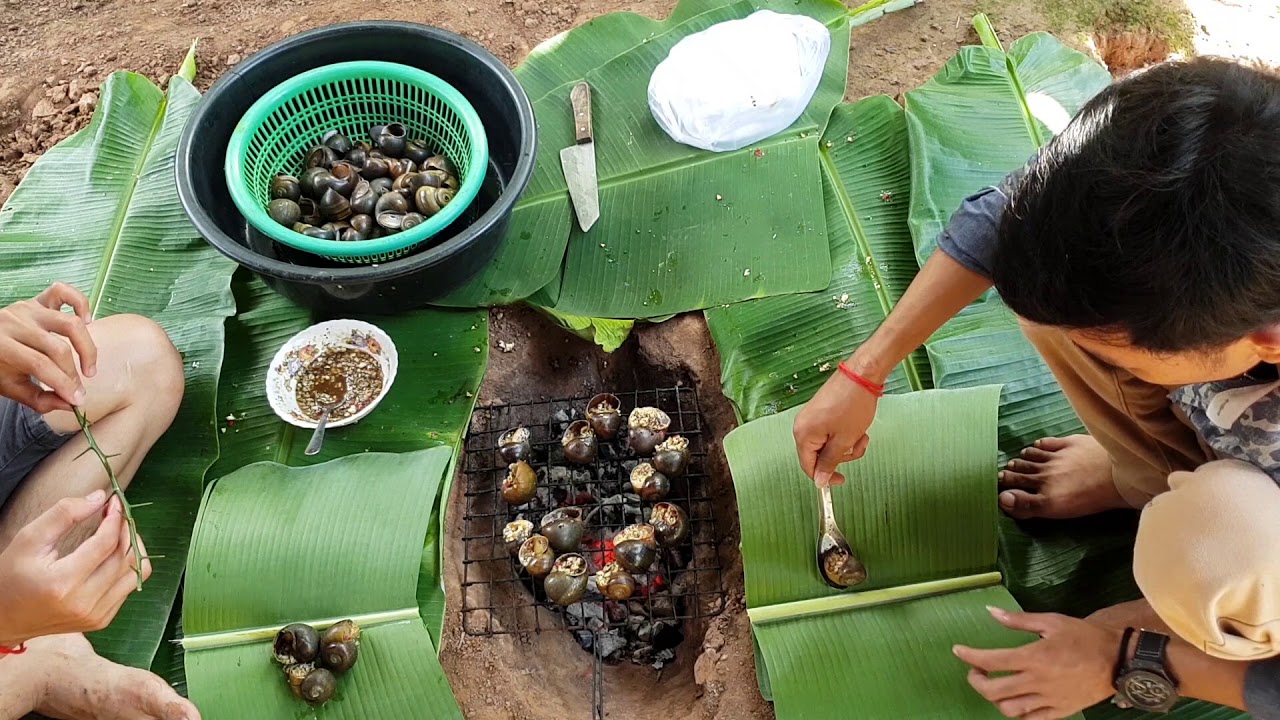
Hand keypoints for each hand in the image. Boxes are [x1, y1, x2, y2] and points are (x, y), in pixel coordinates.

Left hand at [0, 282, 96, 413]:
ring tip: (89, 366)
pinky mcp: (37, 300)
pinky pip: (63, 291)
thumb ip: (40, 399)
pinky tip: (87, 321)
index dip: (63, 384)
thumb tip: (70, 404)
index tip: (77, 400)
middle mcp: (15, 322)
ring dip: (87, 347)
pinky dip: (80, 303)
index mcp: (2, 345)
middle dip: (73, 374)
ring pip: (70, 323)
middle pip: (58, 348)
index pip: (41, 365)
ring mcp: (28, 308)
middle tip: (80, 390)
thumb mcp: (11, 388)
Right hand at [0, 491, 150, 645]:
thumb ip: (63, 514)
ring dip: (132, 547)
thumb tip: (100, 497)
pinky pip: (128, 588)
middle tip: (117, 514)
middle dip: (126, 529)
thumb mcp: (29, 539)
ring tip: (118, 532)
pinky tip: (113, 555)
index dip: (115, 518)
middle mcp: (83, 603)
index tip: (114, 502)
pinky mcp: (100, 621)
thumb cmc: (12, 576)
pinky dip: (127, 567)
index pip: (106, 544)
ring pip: (135, 573)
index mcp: (62, 583)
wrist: (3, 618)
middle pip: (124, 557)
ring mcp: (94, 615)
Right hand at [793, 369, 875, 485]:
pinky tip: (856, 427)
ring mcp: (811, 418)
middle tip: (858, 446)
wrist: (861, 375)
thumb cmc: (852, 406)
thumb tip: (819, 480)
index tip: (842, 479)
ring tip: (861, 435)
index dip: (825, 476)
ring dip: (846, 445)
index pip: (808, 466)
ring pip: (827, 445)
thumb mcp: (844, 440)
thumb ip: (829, 462)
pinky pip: (829, 432)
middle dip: (841, 455)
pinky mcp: (820, 412)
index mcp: (803, 434)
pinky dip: (844, 434)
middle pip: (818, 455)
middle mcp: (802, 426)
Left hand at [954, 607, 1118, 719]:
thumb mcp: (1051, 622)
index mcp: (1033, 658)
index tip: (958, 651)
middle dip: (977, 681)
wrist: (1119, 660)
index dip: (969, 656)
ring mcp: (1048, 700)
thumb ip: (1019, 621)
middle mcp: (1037, 682)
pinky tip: (1015, 701)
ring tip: (995, 685)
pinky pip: (1031, 719)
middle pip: (994, 691)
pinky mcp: (1060, 712)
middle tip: (976, 670)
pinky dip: (1018, 713)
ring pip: (1009, 709)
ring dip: (995, 698)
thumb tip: (991, 612)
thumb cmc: (1085, 637)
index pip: (991, 661)